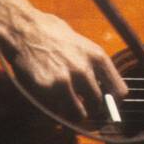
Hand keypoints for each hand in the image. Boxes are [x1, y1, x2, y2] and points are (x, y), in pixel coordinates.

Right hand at [0, 0, 128, 120]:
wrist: (24, 29)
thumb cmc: (51, 33)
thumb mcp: (81, 44)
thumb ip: (93, 64)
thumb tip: (103, 87)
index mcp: (97, 57)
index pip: (119, 91)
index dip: (113, 102)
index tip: (106, 105)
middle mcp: (85, 70)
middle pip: (99, 106)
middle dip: (90, 109)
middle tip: (82, 107)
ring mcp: (66, 81)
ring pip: (79, 114)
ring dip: (72, 113)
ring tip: (65, 106)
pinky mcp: (48, 89)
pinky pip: (57, 111)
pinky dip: (54, 111)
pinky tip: (50, 100)